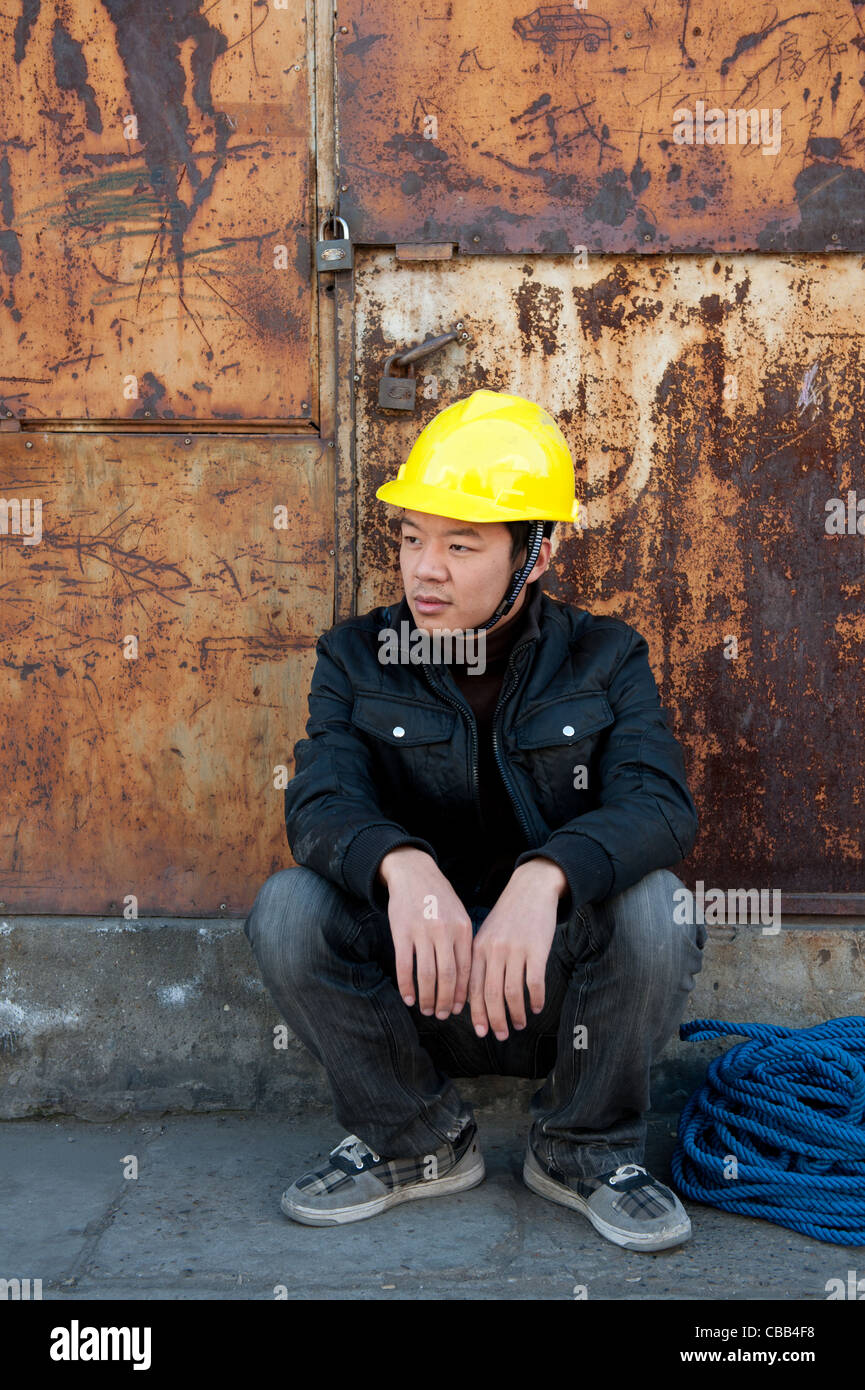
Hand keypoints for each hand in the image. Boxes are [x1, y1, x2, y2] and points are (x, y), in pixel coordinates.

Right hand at [378, 848, 472, 1018]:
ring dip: (427, 998)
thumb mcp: (459, 915)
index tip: (457, 1010)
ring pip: (427, 976)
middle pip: (447, 977)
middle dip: (445, 1002)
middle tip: (441, 1016)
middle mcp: (445, 931)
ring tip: (426, 1009)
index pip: (466, 970)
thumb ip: (463, 943)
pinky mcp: (401, 932)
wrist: (413, 872)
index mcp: (463, 929)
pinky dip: (407, 987)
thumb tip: (466, 980)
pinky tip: (408, 998)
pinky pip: (405, 967)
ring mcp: (422, 931)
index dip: (461, 994)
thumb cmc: (439, 898)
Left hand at [468, 859, 566, 1041]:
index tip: (480, 1031)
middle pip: (490, 995)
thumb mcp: (486, 934)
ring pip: (512, 994)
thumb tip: (477, 996)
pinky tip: (537, 1007)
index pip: (472, 988)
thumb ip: (480, 961)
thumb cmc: (508, 916)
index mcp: (477, 948)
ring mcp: (514, 950)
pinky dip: (536, 1000)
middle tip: (501, 1035)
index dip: (475, 1013)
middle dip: (494, 1020)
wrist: (531, 888)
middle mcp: (493, 951)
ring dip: (516, 1014)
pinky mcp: (536, 950)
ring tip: (520, 1024)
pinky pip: (534, 983)